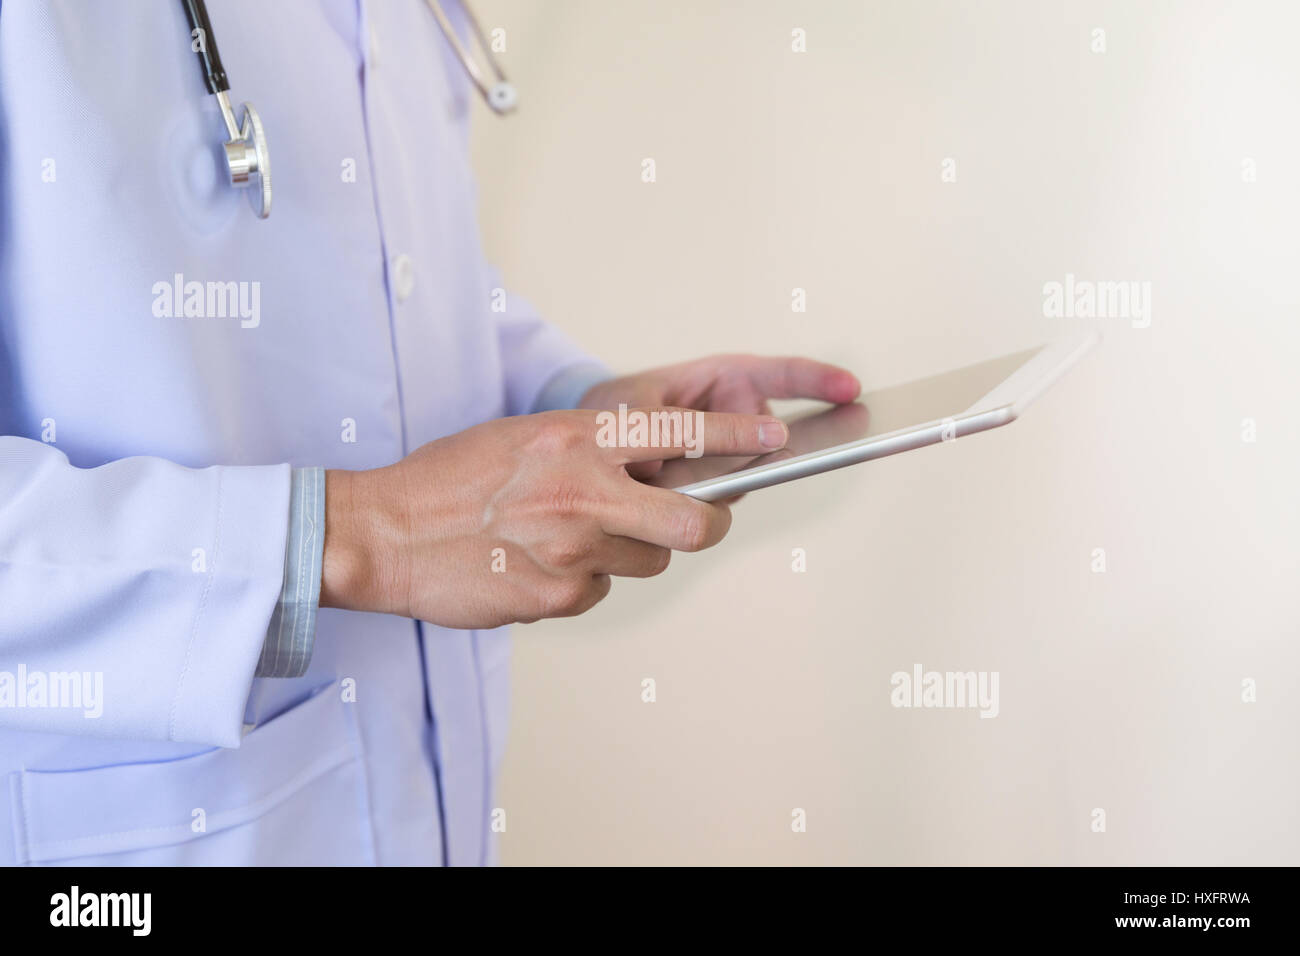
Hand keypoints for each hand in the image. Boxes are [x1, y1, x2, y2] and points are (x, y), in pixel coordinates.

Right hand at [319, 408, 789, 626]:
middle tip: (697, 519)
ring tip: (569, 538)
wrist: (383, 533)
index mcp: (576, 440)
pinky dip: (581, 582)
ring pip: (646, 562)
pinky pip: (599, 592)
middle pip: (693, 523)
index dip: (737, 434)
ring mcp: (574, 552)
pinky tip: (536, 566)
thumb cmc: (448, 479)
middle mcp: (584, 493)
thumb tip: (651, 470)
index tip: (774, 438)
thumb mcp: (524, 437)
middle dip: (707, 524)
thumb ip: (589, 451)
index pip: (679, 432)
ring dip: (626, 553)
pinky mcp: (559, 599)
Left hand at [579, 355, 859, 477]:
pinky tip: (693, 501)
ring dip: (735, 478)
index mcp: (725, 377)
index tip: (851, 389)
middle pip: (775, 433)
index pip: (782, 375)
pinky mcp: (718, 485)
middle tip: (803, 448)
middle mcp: (736, 416)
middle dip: (783, 444)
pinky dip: (713, 499)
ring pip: (751, 470)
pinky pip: (727, 492)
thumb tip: (668, 467)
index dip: (817, 381)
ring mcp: (730, 453)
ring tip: (702, 476)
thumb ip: (652, 431)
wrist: (590, 437)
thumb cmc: (615, 407)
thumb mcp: (628, 407)